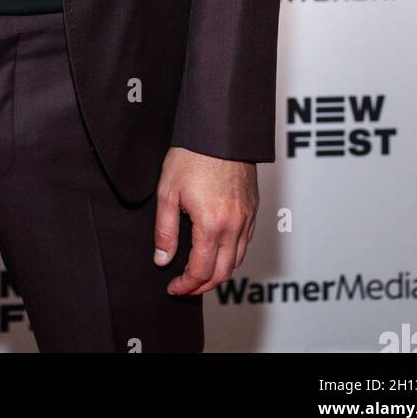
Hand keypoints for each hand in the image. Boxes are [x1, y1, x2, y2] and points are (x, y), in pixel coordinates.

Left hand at [153, 146, 257, 295]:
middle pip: (223, 272)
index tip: (173, 288)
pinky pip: (246, 241)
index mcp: (212, 225)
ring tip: (200, 273)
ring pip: (238, 259)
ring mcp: (247, 217)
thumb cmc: (191, 156)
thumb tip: (163, 260)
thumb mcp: (167, 192)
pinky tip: (218, 250)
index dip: (186, 286)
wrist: (219, 130)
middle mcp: (235, 225)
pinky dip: (232, 254)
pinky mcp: (253, 208)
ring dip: (219, 273)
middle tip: (185, 287)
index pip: (201, 271)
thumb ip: (165, 230)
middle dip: (203, 286)